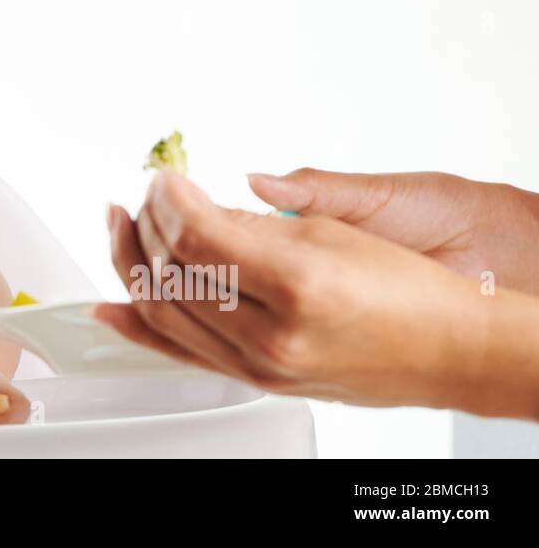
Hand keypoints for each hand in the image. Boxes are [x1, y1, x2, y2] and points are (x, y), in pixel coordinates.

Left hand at [93, 169, 494, 410]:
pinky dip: (136, 326)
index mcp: (296, 284)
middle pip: (171, 273)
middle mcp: (272, 335)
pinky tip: (110, 304)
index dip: (167, 197)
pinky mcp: (252, 381)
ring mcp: (259, 365)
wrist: (447, 350)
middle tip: (144, 194)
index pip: (195, 235)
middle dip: (145, 223)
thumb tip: (190, 205)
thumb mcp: (328, 232)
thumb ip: (249, 222)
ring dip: (132, 262)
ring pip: (163, 312)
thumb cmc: (406, 289)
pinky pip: (177, 353)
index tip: (163, 176)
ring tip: (123, 226)